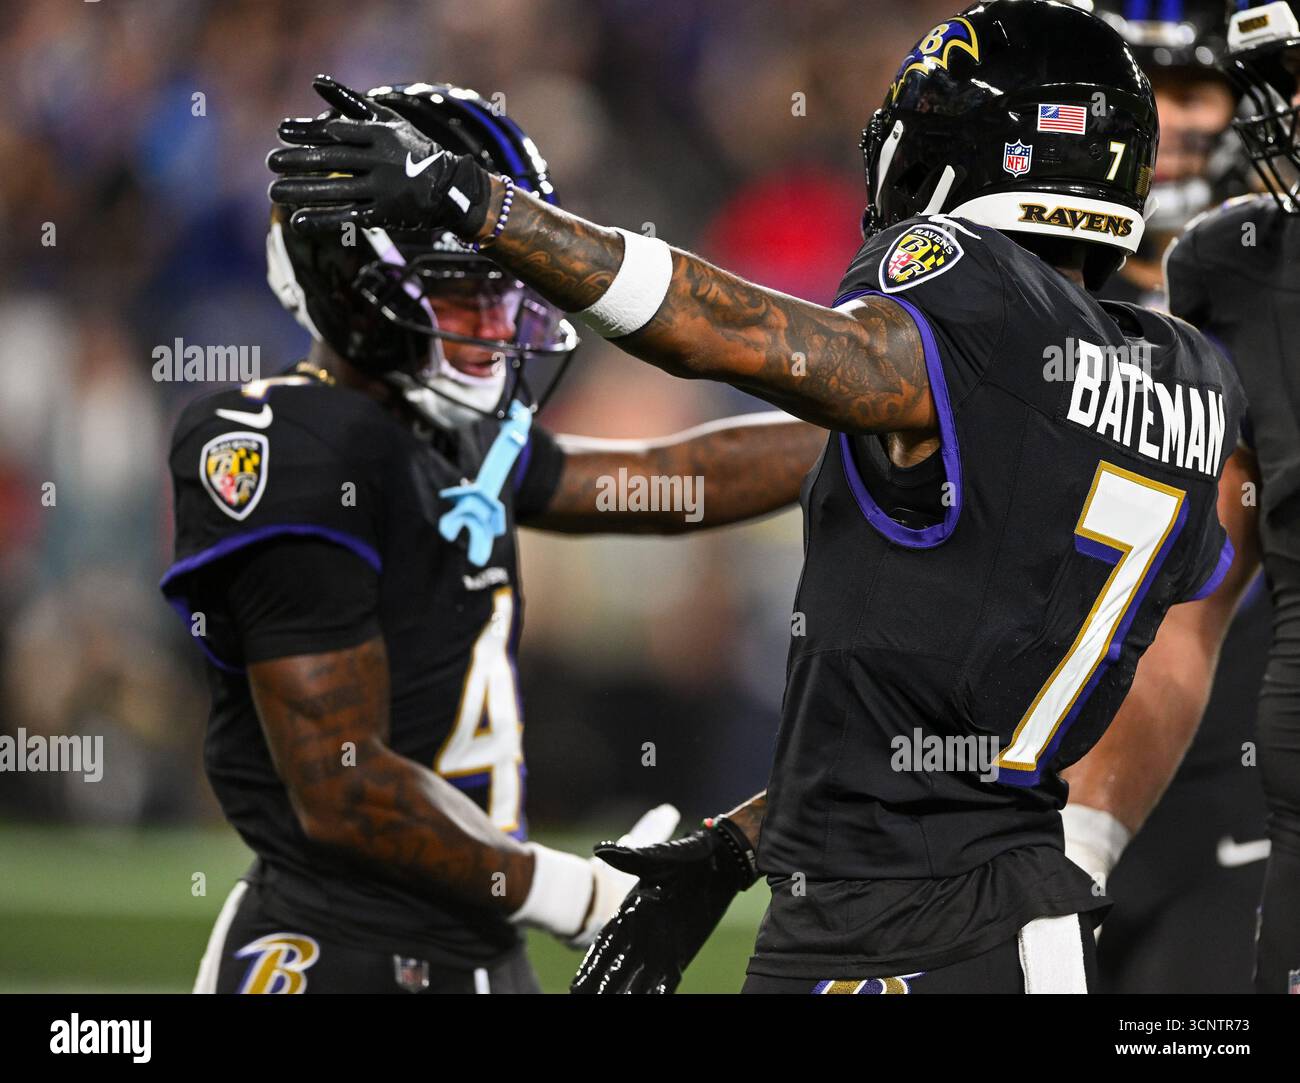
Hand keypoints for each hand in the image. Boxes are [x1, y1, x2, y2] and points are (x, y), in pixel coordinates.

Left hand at [266, 75, 493, 236]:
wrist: (448, 186)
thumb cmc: (411, 148)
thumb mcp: (387, 119)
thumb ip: (351, 102)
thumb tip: (316, 81)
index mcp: (380, 135)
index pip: (336, 133)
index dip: (306, 133)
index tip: (280, 133)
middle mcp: (381, 161)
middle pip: (332, 161)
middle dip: (298, 162)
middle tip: (271, 162)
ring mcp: (383, 190)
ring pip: (336, 190)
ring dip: (302, 191)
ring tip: (274, 192)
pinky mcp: (384, 214)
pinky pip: (348, 217)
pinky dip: (322, 220)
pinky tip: (298, 221)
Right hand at [570, 816, 758, 992]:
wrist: (721, 862)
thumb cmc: (688, 855)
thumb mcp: (659, 856)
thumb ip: (631, 858)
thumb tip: (600, 849)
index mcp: (629, 911)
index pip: (606, 943)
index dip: (591, 965)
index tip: (577, 987)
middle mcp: (641, 934)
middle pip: (617, 967)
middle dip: (603, 986)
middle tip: (588, 1003)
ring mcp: (660, 946)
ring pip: (638, 978)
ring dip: (626, 993)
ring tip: (612, 1007)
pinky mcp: (681, 954)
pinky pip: (667, 980)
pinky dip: (657, 993)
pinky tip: (650, 1003)